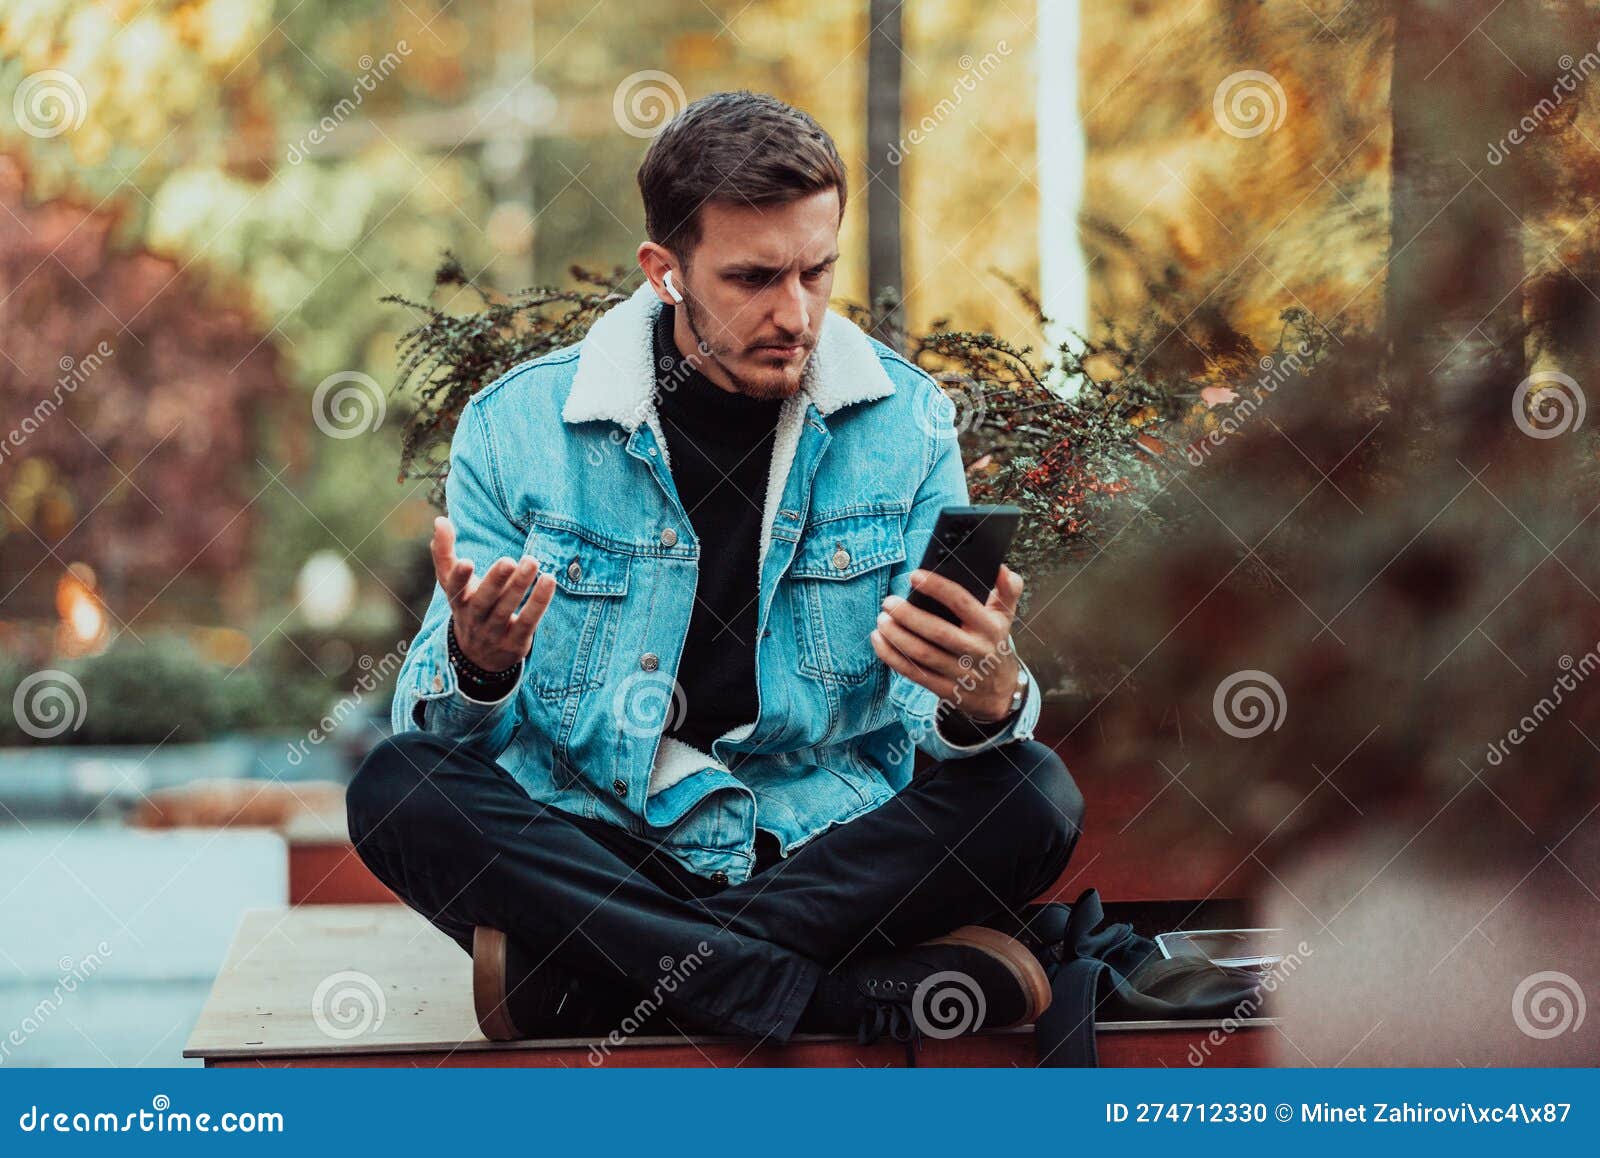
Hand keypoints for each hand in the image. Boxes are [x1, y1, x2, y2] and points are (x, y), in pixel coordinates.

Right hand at [431, 516, 554, 671]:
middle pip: (483, 600)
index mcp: (457, 601)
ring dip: (520, 586)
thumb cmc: (468, 606)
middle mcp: (473, 618)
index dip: (459, 577)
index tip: (466, 561)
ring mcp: (494, 633)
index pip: (454, 589)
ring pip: (507, 610)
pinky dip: (539, 602)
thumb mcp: (453, 584)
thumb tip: (440, 520)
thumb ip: (444, 552)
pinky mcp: (515, 643)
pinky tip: (549, 580)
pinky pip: (528, 621)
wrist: (478, 657)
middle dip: (495, 581)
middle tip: (509, 560)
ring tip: (533, 561)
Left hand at [870, 564, 1024, 722]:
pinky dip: (892, 657)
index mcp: (989, 627)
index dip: (937, 588)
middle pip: (937, 631)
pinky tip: (879, 640)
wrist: (1000, 693)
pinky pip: (914, 673)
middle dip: (909, 615)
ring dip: (897, 636)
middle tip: (889, 601)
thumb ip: (1008, 590)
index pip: (962, 602)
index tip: (914, 576)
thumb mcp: (1006, 616)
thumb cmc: (995, 644)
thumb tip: (1000, 568)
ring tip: (882, 619)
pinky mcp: (944, 688)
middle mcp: (975, 650)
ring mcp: (959, 672)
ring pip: (923, 654)